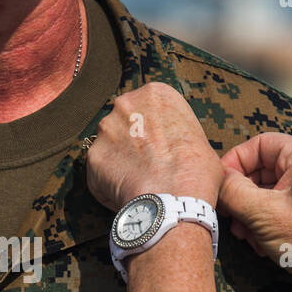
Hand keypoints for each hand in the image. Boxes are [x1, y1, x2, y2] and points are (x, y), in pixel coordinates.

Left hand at [85, 82, 222, 209]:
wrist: (175, 197)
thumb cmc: (196, 169)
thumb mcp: (199, 138)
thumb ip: (177, 134)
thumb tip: (174, 149)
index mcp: (156, 94)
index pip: (148, 108)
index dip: (153, 130)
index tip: (160, 147)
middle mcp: (126, 104)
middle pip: (124, 122)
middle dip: (131, 141)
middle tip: (146, 163)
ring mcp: (105, 130)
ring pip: (108, 145)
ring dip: (118, 161)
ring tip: (137, 181)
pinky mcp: (92, 156)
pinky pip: (98, 171)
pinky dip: (108, 183)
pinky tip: (126, 193)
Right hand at [218, 133, 291, 291]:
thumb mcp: (261, 212)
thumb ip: (232, 190)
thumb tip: (215, 179)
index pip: (260, 144)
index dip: (234, 162)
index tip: (220, 184)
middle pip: (261, 168)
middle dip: (241, 193)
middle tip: (228, 214)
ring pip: (266, 189)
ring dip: (249, 211)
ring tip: (243, 233)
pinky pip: (277, 204)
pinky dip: (263, 220)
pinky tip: (259, 242)